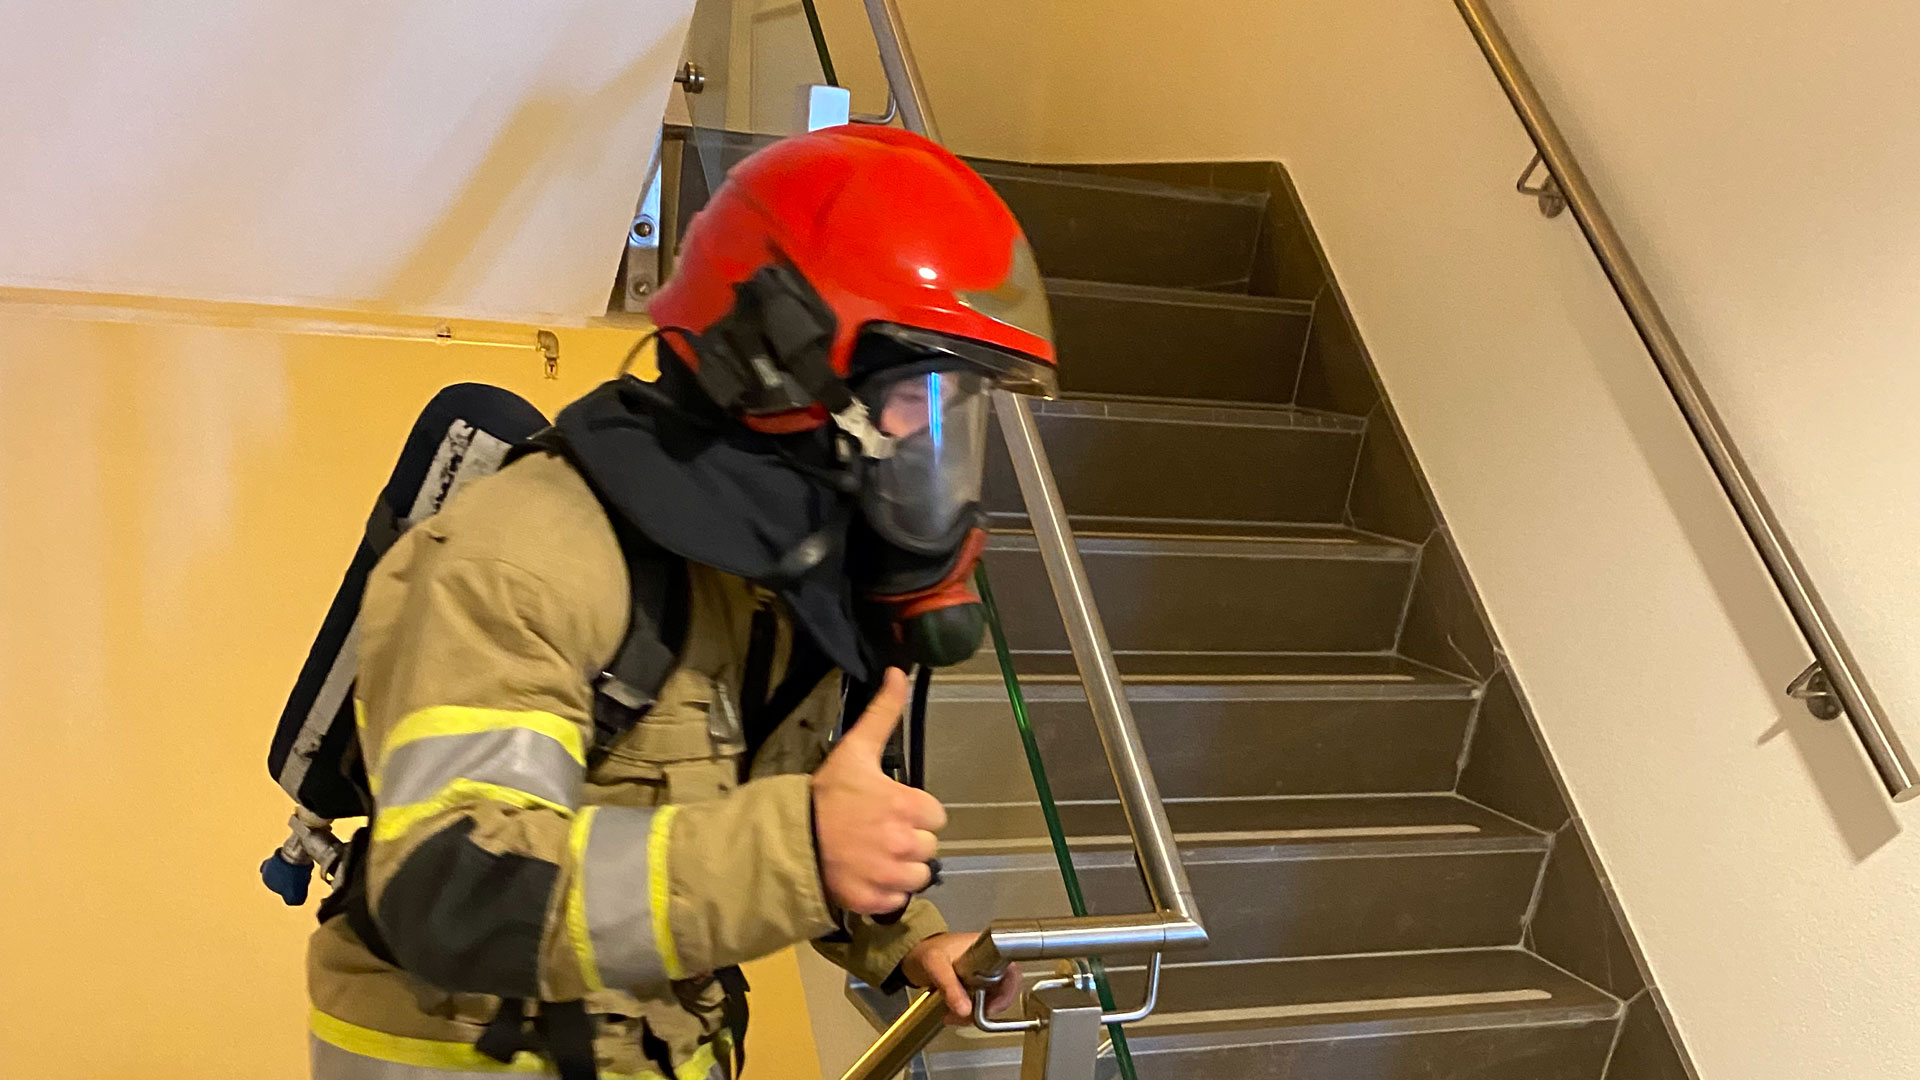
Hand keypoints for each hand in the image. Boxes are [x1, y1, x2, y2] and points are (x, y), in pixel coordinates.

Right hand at [811, 669, 947, 913]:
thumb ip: (883, 713)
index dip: (914, 812)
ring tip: (871, 856)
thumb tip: (899, 673)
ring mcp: (892, 875)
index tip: (890, 810)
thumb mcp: (855, 750)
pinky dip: (884, 892)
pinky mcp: (877, 901)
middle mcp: (906, 843)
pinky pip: (898, 899)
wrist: (789, 839)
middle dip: (908, 840)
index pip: (935, 815)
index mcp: (908, 805)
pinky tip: (865, 876)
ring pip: (918, 876)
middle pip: (928, 846)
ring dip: (900, 869)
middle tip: (876, 833)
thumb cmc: (826, 794)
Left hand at [902, 932, 1021, 1024]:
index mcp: (987, 949)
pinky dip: (968, 1012)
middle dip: (987, 1008)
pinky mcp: (973, 986)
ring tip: (954, 1014)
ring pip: (991, 1001)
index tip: (990, 1007)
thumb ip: (949, 986)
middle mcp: (989, 962)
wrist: (911, 954)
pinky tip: (953, 1011)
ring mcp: (982, 975)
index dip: (1005, 993)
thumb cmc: (924, 950)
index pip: (1011, 973)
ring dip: (974, 1013)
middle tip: (968, 1015)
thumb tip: (965, 1009)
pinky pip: (979, 1004)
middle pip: (1004, 991)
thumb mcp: (935, 965)